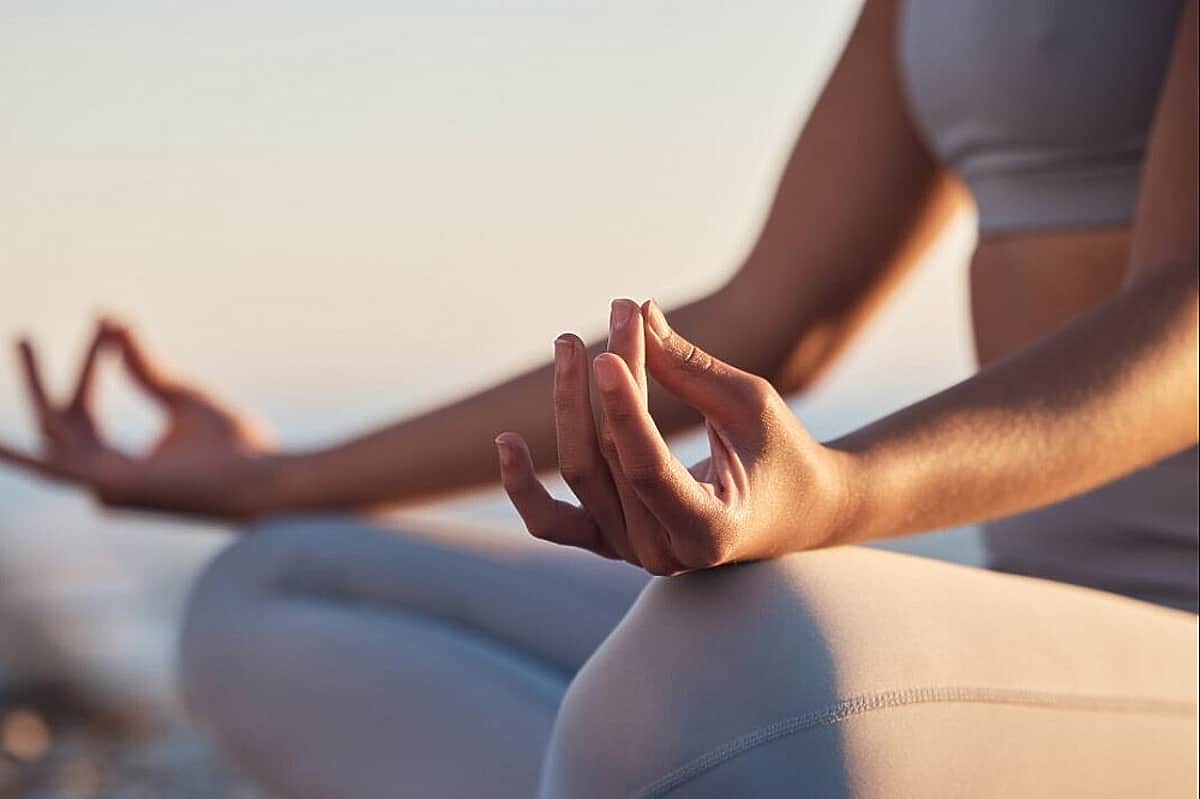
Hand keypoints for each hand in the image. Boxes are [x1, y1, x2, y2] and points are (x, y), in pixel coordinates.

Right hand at [0, 319, 275, 519]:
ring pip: (55, 431)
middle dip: (40, 377)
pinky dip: (25, 458)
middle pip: (59, 419)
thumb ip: (145, 367)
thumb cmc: (234, 446)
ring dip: (37, 385)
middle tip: (22, 336)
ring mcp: (105, 486)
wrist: (262, 475)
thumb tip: (115, 321)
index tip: (105, 324)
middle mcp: (104, 477)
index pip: (85, 407)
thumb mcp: (182, 395)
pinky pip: (58, 471)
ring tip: (23, 341)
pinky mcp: (113, 488)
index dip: (90, 362)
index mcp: (119, 460)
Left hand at [495, 299, 854, 574]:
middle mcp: (663, 555)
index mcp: (710, 530)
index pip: (647, 469)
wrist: (794, 510)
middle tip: (619, 310)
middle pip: (611, 457)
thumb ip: (689, 369)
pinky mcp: (607, 542)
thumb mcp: (749, 405)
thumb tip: (637, 314)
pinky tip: (506, 441)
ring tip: (571, 342)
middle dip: (612, 377)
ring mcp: (629, 553)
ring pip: (580, 473)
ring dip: (570, 402)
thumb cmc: (780, 453)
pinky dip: (522, 486)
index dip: (623, 408)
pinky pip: (550, 520)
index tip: (607, 348)